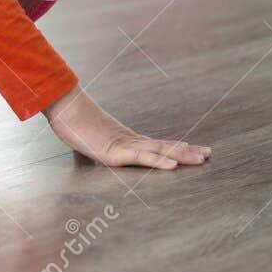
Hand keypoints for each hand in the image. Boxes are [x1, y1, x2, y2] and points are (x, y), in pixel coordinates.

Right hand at [44, 86, 209, 169]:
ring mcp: (122, 146)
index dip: (174, 146)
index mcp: (123, 139)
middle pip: (163, 145)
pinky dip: (158, 160)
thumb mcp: (84, 136)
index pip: (155, 144)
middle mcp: (128, 140)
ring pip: (158, 150)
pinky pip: (140, 158)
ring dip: (181, 154)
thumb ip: (90, 141)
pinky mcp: (114, 153)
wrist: (61, 106)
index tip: (192, 148)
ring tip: (202, 158)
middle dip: (187, 150)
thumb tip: (86, 141)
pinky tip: (173, 165)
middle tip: (209, 153)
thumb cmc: (69, 120)